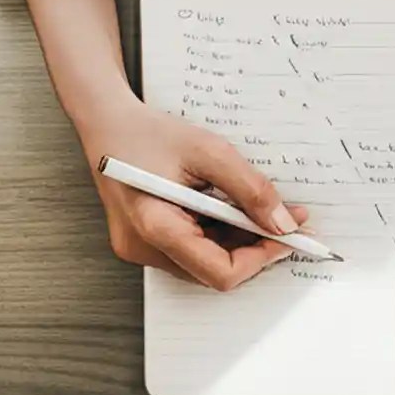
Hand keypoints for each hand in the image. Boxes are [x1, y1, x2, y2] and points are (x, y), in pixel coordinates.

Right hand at [77, 97, 306, 290]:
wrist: (107, 123)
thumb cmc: (148, 132)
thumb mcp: (210, 151)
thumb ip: (251, 189)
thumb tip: (283, 223)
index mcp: (154, 227)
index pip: (220, 272)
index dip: (261, 257)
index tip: (288, 235)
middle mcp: (144, 248)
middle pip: (215, 271)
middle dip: (254, 248)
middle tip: (283, 220)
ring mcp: (143, 247)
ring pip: (206, 263)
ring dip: (239, 241)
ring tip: (258, 208)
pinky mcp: (146, 241)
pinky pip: (193, 250)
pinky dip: (220, 234)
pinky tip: (231, 208)